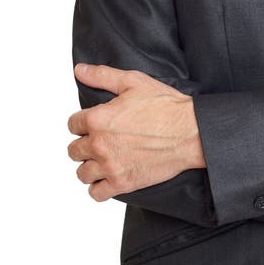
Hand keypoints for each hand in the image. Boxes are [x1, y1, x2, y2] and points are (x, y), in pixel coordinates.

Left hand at [67, 63, 205, 201]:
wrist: (190, 131)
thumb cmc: (166, 106)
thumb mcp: (134, 81)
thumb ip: (102, 75)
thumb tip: (79, 70)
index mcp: (98, 118)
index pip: (73, 124)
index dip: (83, 122)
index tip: (95, 123)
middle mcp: (99, 144)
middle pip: (73, 150)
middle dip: (85, 144)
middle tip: (102, 140)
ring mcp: (110, 166)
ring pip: (82, 173)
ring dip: (90, 166)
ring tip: (104, 159)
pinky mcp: (122, 183)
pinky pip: (96, 193)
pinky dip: (99, 187)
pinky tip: (109, 176)